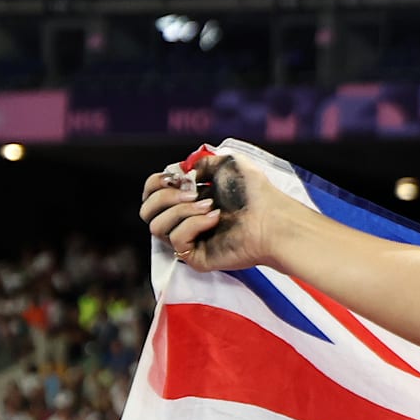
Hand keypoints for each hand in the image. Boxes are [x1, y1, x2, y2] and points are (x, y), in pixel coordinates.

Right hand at [137, 153, 286, 272]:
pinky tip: (214, 219)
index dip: (155, 184)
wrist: (272, 217)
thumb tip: (185, 170)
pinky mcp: (196, 257)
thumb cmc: (254, 192)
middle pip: (147, 212)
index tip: (174, 178)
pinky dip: (192, 225)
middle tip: (194, 193)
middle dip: (165, 197)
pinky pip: (176, 241)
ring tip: (210, 207)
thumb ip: (202, 163)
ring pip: (156, 227)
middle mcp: (185, 220)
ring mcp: (191, 240)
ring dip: (181, 211)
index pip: (152, 194)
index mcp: (188, 200)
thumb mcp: (227, 164)